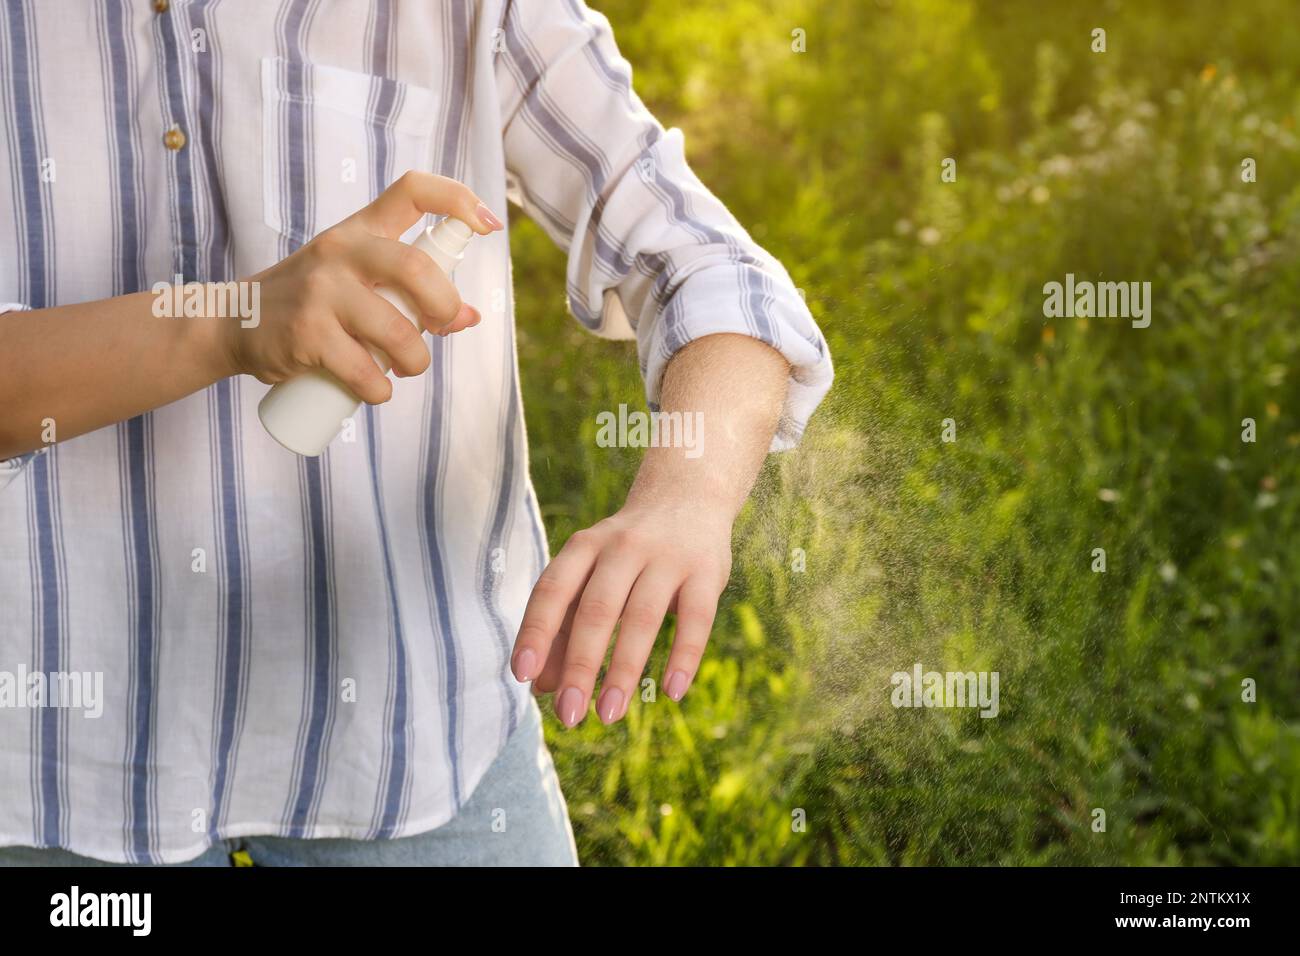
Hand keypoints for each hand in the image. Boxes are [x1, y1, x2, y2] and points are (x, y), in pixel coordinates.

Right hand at [220, 171, 504, 402]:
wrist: (233, 323)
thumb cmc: (311, 302)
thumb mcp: (355, 281)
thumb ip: (409, 293)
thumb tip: (470, 316)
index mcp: (359, 231)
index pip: (411, 190)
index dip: (457, 199)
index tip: (488, 225)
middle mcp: (340, 252)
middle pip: (416, 266)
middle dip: (444, 305)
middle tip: (441, 328)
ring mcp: (321, 291)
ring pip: (397, 330)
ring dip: (415, 360)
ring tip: (406, 368)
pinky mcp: (307, 333)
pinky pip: (364, 370)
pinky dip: (379, 391)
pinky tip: (376, 391)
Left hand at [510, 500, 733, 726]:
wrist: (688, 497)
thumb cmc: (626, 553)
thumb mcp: (591, 575)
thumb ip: (565, 625)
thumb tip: (542, 686)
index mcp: (584, 546)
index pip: (553, 590)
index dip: (536, 632)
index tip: (522, 676)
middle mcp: (622, 548)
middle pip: (597, 610)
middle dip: (580, 666)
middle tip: (568, 715)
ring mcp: (667, 558)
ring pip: (642, 617)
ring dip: (624, 670)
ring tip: (609, 714)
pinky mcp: (706, 572)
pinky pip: (696, 620)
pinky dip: (684, 657)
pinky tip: (671, 691)